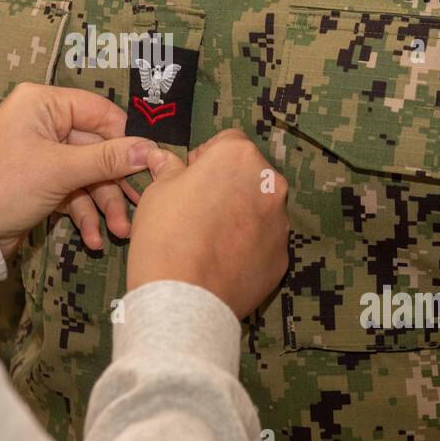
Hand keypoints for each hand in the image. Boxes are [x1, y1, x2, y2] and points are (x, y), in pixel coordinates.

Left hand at [0, 83, 155, 256]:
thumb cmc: (4, 187)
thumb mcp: (60, 170)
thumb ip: (108, 159)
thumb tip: (149, 149)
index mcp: (42, 102)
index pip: (99, 112)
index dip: (124, 139)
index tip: (146, 165)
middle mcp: (42, 121)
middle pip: (96, 148)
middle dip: (115, 184)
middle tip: (138, 206)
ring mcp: (41, 153)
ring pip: (87, 174)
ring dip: (103, 204)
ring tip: (118, 232)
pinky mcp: (39, 181)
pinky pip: (72, 191)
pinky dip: (84, 213)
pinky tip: (94, 238)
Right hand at [127, 129, 288, 318]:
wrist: (184, 298)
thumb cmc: (166, 235)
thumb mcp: (157, 192)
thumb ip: (169, 169)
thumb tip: (162, 157)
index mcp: (239, 157)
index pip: (227, 141)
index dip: (204, 158)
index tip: (188, 179)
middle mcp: (269, 183)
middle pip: (249, 174)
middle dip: (227, 185)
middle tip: (197, 209)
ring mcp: (280, 223)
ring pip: (259, 207)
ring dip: (240, 214)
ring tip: (209, 239)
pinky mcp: (282, 257)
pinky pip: (264, 241)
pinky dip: (248, 245)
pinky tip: (221, 260)